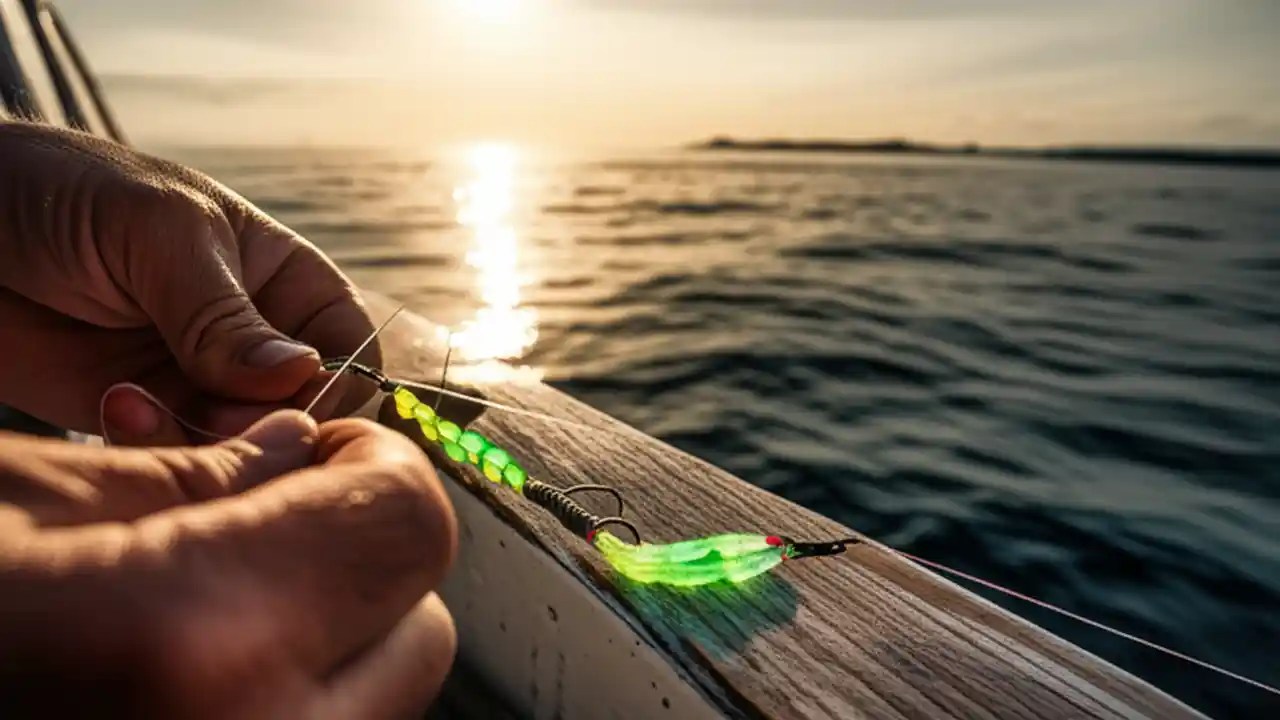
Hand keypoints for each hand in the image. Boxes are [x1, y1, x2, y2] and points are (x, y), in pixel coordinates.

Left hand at [0, 122, 377, 442]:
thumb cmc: (66, 194)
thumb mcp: (160, 235)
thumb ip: (225, 313)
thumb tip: (301, 374)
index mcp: (279, 278)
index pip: (347, 345)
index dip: (337, 380)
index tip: (298, 398)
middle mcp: (248, 337)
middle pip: (300, 409)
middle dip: (265, 424)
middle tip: (216, 414)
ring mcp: (193, 380)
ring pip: (241, 446)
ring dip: (202, 443)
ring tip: (140, 403)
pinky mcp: (137, 415)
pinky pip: (175, 459)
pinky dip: (153, 449)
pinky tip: (113, 407)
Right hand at [0, 411, 456, 718]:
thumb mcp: (27, 497)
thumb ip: (196, 476)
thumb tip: (301, 451)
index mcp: (198, 633)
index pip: (406, 526)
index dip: (377, 470)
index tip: (330, 455)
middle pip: (417, 628)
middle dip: (362, 557)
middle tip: (279, 521)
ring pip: (378, 699)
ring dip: (332, 630)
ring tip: (223, 591)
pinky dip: (287, 690)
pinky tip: (200, 658)